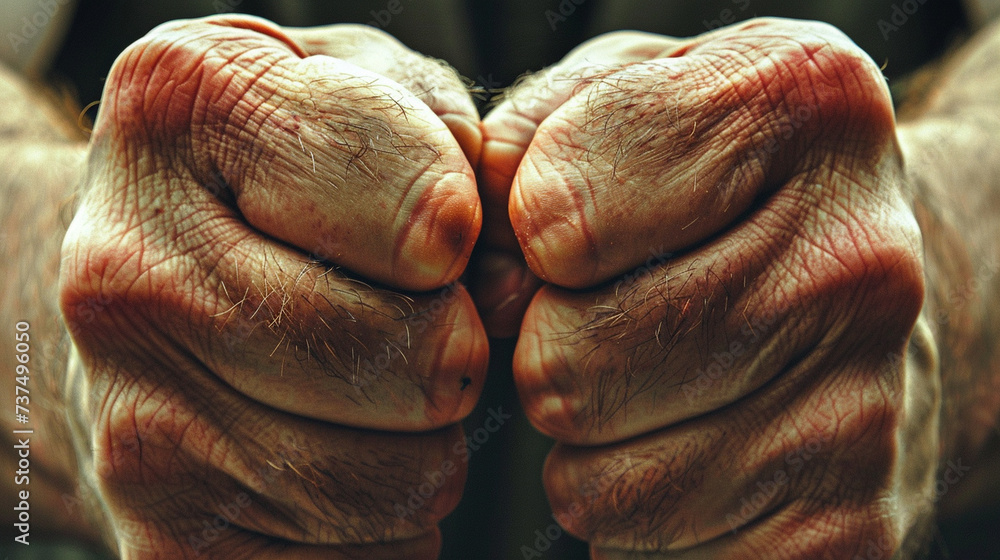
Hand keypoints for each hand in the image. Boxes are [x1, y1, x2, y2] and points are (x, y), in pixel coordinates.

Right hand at [59, 15, 486, 558]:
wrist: (140, 279)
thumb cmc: (282, 176)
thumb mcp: (368, 97)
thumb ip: (463, 154)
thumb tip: (518, 293)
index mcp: (189, 108)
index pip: (426, 209)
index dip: (467, 227)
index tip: (442, 233)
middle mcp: (132, 270)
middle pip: (421, 357)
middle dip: (458, 345)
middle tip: (415, 322)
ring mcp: (138, 421)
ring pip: (407, 479)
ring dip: (429, 439)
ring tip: (373, 388)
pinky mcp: (166, 541)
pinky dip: (391, 519)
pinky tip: (340, 449)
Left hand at [480, 19, 938, 557]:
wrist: (853, 278)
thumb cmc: (710, 180)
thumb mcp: (622, 97)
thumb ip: (527, 140)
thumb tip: (484, 268)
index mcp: (798, 102)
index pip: (554, 212)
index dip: (525, 231)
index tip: (563, 235)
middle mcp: (856, 257)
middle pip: (566, 362)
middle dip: (545, 351)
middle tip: (593, 328)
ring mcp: (865, 410)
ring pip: (597, 487)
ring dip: (584, 446)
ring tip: (642, 392)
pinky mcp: (846, 530)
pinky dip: (635, 523)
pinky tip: (683, 452)